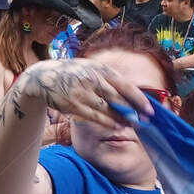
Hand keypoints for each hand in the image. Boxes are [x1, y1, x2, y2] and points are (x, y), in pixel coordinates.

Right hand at [15, 59, 152, 128]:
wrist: (43, 77)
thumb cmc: (72, 73)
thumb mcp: (91, 67)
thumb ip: (109, 78)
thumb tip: (133, 92)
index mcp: (99, 69)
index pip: (125, 85)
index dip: (139, 99)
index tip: (150, 109)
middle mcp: (91, 80)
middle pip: (118, 99)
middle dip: (133, 112)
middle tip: (145, 121)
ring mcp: (81, 93)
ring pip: (107, 109)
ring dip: (122, 119)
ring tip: (132, 125)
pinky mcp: (72, 105)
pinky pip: (94, 116)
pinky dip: (107, 122)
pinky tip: (117, 126)